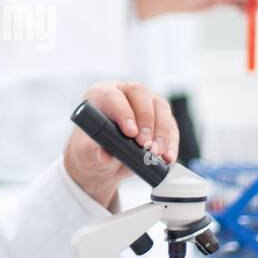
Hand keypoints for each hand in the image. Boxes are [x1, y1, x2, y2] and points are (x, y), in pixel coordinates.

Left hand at [63, 81, 178, 207]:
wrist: (103, 163)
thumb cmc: (90, 151)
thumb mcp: (85, 153)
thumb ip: (92, 152)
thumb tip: (104, 155)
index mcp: (100, 95)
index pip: (113, 96)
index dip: (123, 112)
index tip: (130, 133)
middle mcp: (124, 94)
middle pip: (141, 94)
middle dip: (146, 120)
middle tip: (146, 145)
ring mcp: (144, 103)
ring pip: (160, 107)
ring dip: (162, 131)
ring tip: (157, 153)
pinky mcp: (160, 118)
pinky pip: (170, 125)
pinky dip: (171, 141)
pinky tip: (168, 157)